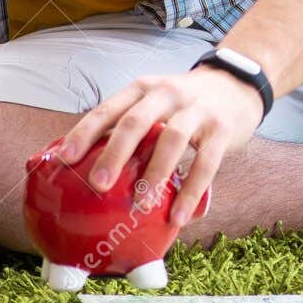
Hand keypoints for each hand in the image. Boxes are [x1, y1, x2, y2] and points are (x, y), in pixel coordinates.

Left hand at [57, 66, 264, 224]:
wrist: (237, 84)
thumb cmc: (184, 104)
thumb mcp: (155, 102)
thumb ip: (130, 127)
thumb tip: (88, 171)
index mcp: (143, 89)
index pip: (109, 109)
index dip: (85, 132)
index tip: (65, 158)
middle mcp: (167, 94)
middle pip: (136, 121)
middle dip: (115, 153)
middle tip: (98, 185)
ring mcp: (196, 109)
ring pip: (171, 140)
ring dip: (154, 175)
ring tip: (139, 206)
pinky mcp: (222, 129)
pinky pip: (206, 163)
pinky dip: (191, 192)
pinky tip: (179, 217)